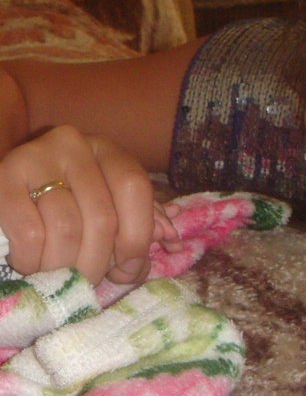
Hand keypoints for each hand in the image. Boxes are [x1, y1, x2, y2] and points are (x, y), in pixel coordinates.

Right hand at [0, 125, 175, 284]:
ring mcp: (38, 156)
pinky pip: (29, 233)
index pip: (135, 188)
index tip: (129, 269)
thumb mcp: (106, 206)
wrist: (8, 193)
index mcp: (109, 152)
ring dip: (65, 266)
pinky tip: (31, 263)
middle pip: (102, 215)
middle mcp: (76, 144)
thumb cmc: (66, 203)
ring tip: (59, 275)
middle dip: (99, 262)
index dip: (137, 234)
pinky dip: (34, 261)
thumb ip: (139, 223)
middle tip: (88, 280)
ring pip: (67, 227)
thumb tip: (170, 240)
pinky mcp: (5, 176)